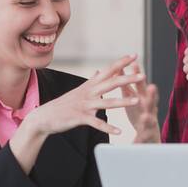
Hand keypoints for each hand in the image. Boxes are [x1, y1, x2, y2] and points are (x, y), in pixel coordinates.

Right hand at [25, 53, 143, 137]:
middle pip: (111, 83)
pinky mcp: (80, 118)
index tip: (134, 55)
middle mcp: (88, 92)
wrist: (44, 116)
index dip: (121, 62)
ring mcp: (84, 105)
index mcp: (90, 85)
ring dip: (123, 101)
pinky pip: (96, 123)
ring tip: (137, 101)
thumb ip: (92, 81)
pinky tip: (119, 131)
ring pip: (107, 102)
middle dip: (128, 79)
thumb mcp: (79, 90)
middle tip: (143, 75)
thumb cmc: (64, 104)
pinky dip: (108, 127)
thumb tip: (98, 71)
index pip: (109, 70)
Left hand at [122, 63, 159, 142]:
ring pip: (150, 118)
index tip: (134, 64)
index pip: (139, 85)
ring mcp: (149, 122)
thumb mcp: (133, 97)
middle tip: (151, 87)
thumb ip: (127, 84)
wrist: (148, 134)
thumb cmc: (139, 112)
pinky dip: (139, 140)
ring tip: (146, 116)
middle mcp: (148, 108)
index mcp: (142, 98)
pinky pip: (142, 138)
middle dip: (151, 94)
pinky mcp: (146, 135)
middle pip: (150, 99)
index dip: (138, 75)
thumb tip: (121, 67)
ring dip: (148, 117)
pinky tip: (135, 143)